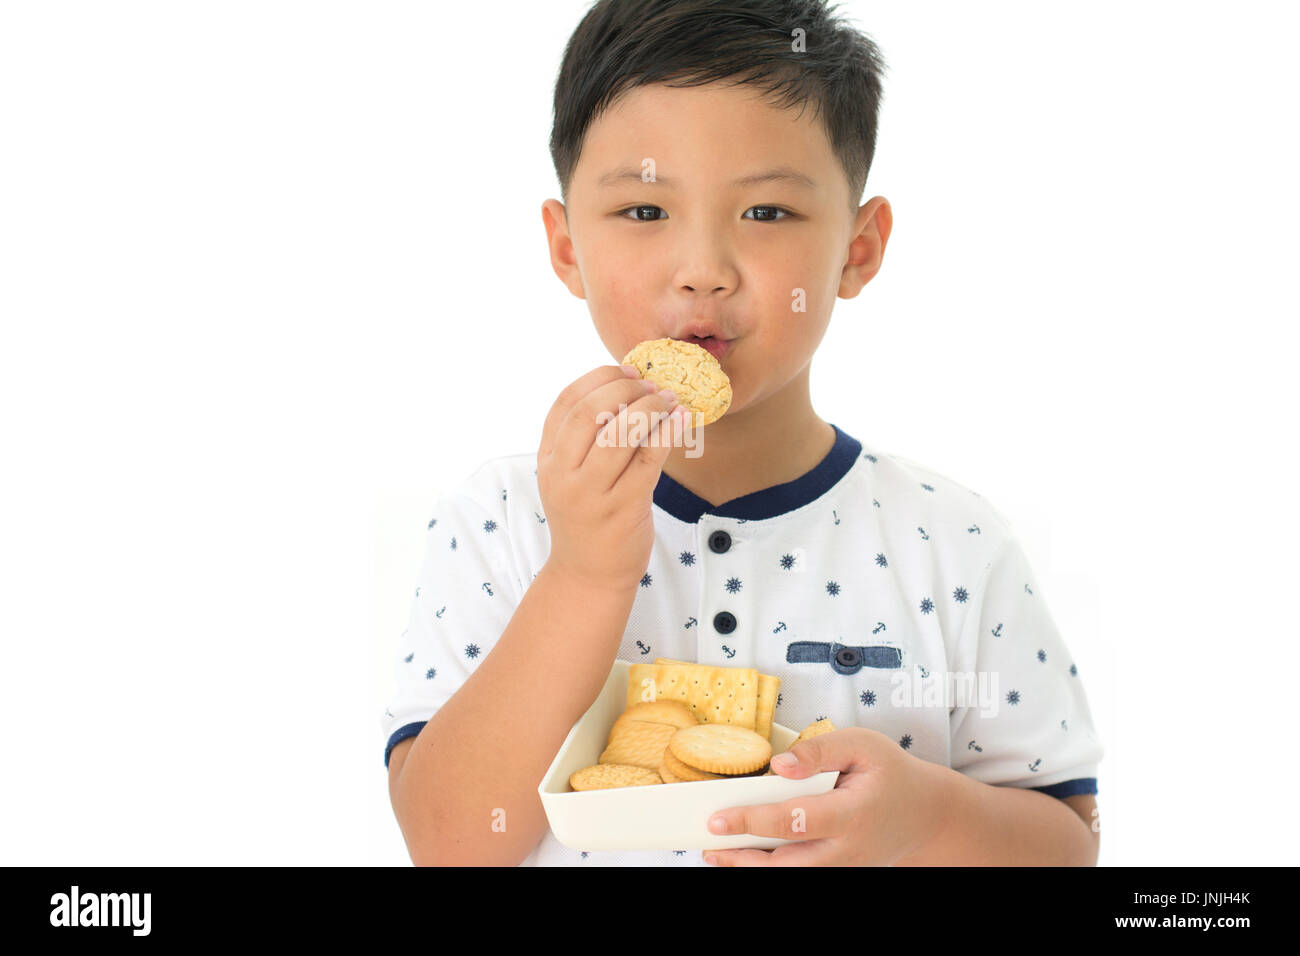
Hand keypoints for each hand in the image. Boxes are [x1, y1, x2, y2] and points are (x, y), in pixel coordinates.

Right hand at [537, 364, 683, 591]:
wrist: (588, 575)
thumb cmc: (586, 518)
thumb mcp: (568, 477)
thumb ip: (583, 440)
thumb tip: (624, 386)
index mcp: (548, 460)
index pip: (566, 403)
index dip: (598, 378)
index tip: (626, 369)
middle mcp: (564, 475)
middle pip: (591, 413)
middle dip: (625, 388)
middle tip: (651, 384)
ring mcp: (592, 494)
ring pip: (621, 434)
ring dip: (650, 408)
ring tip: (669, 399)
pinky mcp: (624, 508)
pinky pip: (649, 460)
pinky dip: (667, 433)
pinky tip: (681, 420)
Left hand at [700, 727, 950, 865]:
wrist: (923, 815)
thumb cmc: (890, 775)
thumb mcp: (862, 745)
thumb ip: (819, 750)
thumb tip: (779, 764)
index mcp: (853, 814)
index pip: (795, 822)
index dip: (753, 821)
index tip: (719, 818)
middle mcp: (847, 850)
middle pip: (787, 862)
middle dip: (743, 855)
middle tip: (708, 842)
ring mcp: (843, 868)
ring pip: (790, 874)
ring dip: (750, 867)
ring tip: (715, 854)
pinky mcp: (837, 873)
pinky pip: (799, 873)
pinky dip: (769, 866)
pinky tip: (743, 856)